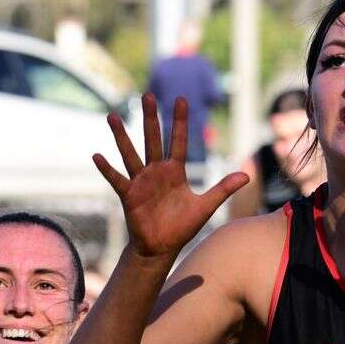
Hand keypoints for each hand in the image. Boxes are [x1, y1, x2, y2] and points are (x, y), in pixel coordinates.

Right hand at [93, 94, 248, 259]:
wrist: (161, 248)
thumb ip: (223, 188)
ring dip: (122, 136)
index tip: (182, 99)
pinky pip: (117, 179)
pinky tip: (97, 155)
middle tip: (147, 95)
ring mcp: (141, 181)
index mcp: (175, 171)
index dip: (181, 121)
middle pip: (153, 139)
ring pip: (131, 154)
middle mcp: (156, 171)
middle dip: (151, 118)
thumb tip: (247, 175)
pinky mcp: (129, 195)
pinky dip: (107, 169)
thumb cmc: (182, 226)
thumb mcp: (206, 206)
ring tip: (112, 116)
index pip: (178, 141)